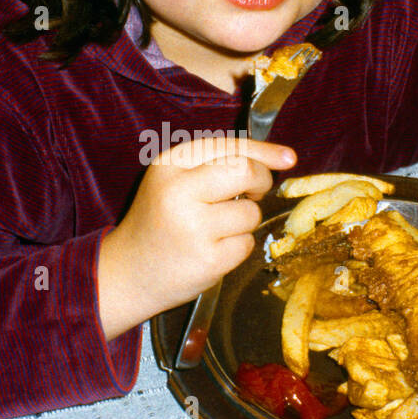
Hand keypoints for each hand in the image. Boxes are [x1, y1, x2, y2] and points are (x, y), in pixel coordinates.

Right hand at [98, 134, 296, 340]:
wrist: (129, 272)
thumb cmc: (160, 222)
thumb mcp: (174, 181)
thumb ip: (217, 164)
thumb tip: (282, 158)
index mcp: (169, 165)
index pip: (227, 146)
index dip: (263, 151)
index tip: (288, 158)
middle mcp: (177, 192)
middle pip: (244, 171)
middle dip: (260, 181)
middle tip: (253, 194)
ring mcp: (193, 228)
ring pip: (250, 213)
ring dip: (245, 222)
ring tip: (217, 229)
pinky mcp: (207, 259)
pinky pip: (247, 244)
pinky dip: (237, 247)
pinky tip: (212, 250)